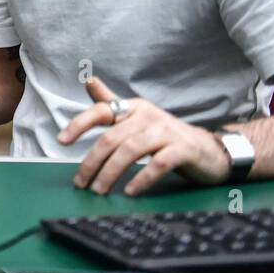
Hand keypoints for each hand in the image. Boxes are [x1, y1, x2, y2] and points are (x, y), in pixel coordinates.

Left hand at [61, 77, 231, 195]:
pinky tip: (130, 191)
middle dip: (92, 163)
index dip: (79, 124)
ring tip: (99, 190)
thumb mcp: (137, 118)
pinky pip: (158, 165)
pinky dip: (142, 179)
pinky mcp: (184, 149)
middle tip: (81, 183)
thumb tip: (89, 81)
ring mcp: (167, 132)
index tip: (61, 141)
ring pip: (130, 152)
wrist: (211, 149)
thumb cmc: (166, 136)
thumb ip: (112, 104)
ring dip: (111, 173)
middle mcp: (149, 116)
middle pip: (112, 139)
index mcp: (134, 108)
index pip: (101, 111)